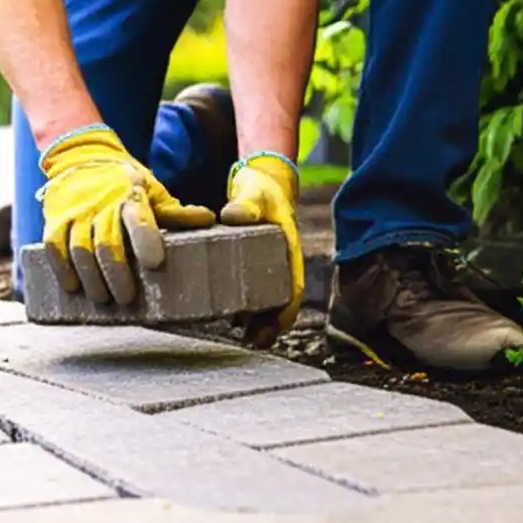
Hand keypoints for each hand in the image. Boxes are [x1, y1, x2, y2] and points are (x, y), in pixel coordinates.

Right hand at [39, 125, 215, 304]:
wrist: (82, 157)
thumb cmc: (124, 182)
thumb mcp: (152, 191)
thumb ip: (175, 212)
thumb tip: (208, 220)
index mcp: (130, 197)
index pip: (138, 219)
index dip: (145, 240)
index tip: (154, 263)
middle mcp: (100, 204)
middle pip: (106, 243)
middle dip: (116, 273)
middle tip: (126, 298)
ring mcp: (75, 212)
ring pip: (79, 249)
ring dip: (91, 278)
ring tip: (102, 299)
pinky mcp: (55, 219)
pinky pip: (54, 247)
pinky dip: (62, 269)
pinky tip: (72, 287)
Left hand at [220, 152, 304, 347]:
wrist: (262, 180)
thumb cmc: (262, 187)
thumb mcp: (254, 191)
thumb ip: (245, 203)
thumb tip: (232, 216)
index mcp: (288, 248)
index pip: (293, 288)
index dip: (285, 312)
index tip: (274, 330)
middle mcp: (281, 261)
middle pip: (281, 300)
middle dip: (270, 325)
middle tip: (253, 341)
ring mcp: (268, 263)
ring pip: (267, 298)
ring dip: (258, 319)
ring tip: (242, 336)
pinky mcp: (253, 262)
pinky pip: (253, 290)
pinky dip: (245, 305)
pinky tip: (229, 316)